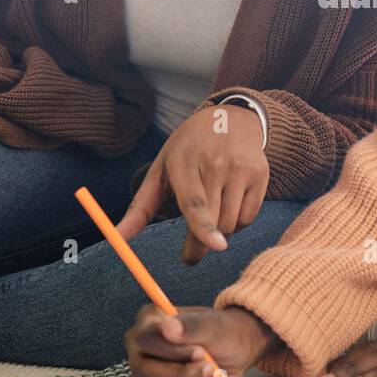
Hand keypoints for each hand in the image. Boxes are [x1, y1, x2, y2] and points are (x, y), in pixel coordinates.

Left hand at [114, 103, 267, 262]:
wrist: (230, 118)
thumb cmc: (187, 151)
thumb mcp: (161, 170)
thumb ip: (139, 208)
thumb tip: (115, 238)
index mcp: (184, 162)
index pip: (195, 201)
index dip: (204, 227)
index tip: (215, 247)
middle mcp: (216, 163)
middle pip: (215, 220)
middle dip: (201, 246)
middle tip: (189, 257)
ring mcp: (242, 168)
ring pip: (232, 224)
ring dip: (219, 234)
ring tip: (210, 216)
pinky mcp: (261, 174)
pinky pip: (249, 218)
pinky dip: (237, 223)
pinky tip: (229, 206)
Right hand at [125, 305, 277, 376]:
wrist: (235, 349)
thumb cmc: (222, 331)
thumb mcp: (214, 325)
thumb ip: (191, 325)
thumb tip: (167, 326)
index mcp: (149, 319)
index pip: (146, 339)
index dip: (174, 351)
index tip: (200, 352)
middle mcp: (140, 346)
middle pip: (144, 371)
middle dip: (182, 373)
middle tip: (208, 365)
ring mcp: (145, 369)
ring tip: (210, 370)